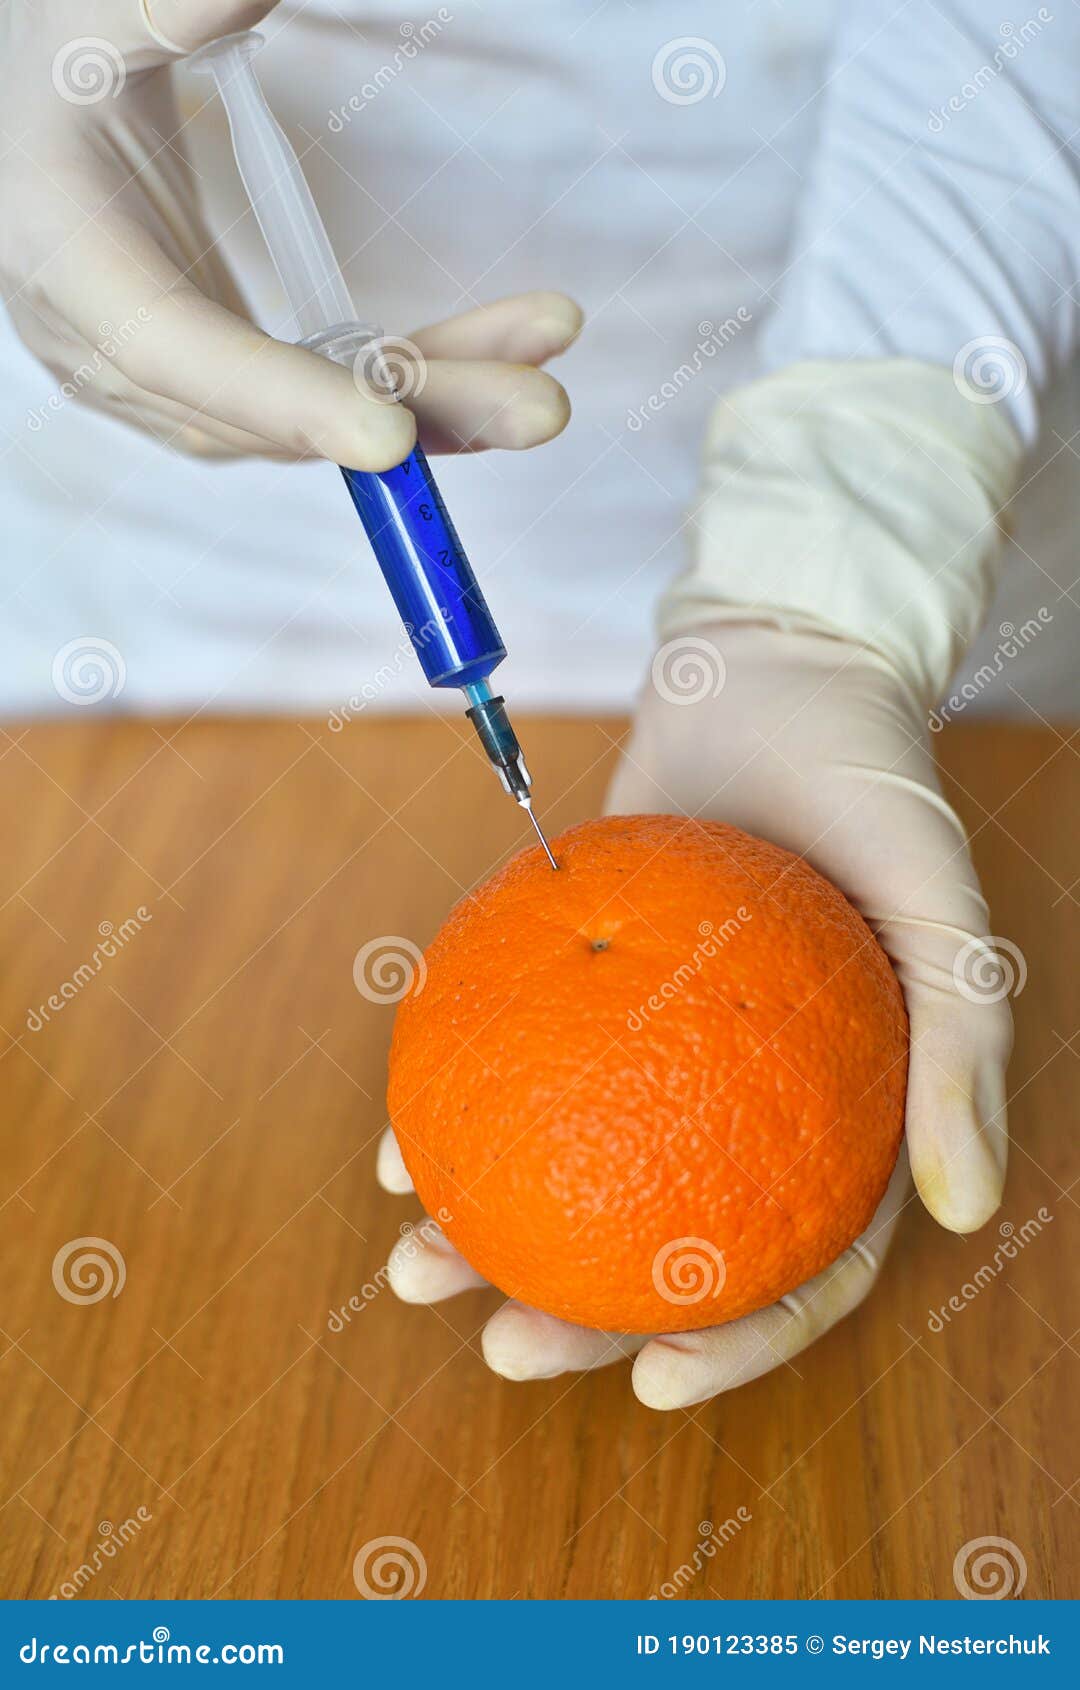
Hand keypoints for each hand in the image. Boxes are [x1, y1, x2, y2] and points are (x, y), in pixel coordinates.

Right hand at [1, 0, 576, 464]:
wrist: (42, 100)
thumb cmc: (67, 48)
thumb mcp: (102, 9)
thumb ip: (181, 4)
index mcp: (66, 252)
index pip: (177, 350)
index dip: (284, 401)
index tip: (391, 439)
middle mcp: (110, 341)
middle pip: (276, 410)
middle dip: (417, 415)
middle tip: (540, 408)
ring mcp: (169, 371)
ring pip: (315, 414)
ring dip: (440, 399)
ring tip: (545, 367)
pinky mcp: (220, 368)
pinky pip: (326, 396)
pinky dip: (417, 383)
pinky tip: (502, 357)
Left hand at [377, 622, 1010, 1406]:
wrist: (770, 670)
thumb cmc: (871, 783)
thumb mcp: (943, 910)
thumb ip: (959, 1051)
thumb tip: (964, 1213)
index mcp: (838, 1111)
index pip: (800, 1263)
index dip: (740, 1343)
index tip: (654, 1384)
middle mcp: (740, 1095)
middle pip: (661, 1243)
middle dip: (581, 1320)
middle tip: (504, 1348)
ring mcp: (651, 1051)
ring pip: (571, 1171)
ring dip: (491, 1236)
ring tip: (415, 1265)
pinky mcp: (577, 990)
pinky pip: (512, 1067)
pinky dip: (455, 1114)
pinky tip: (394, 1157)